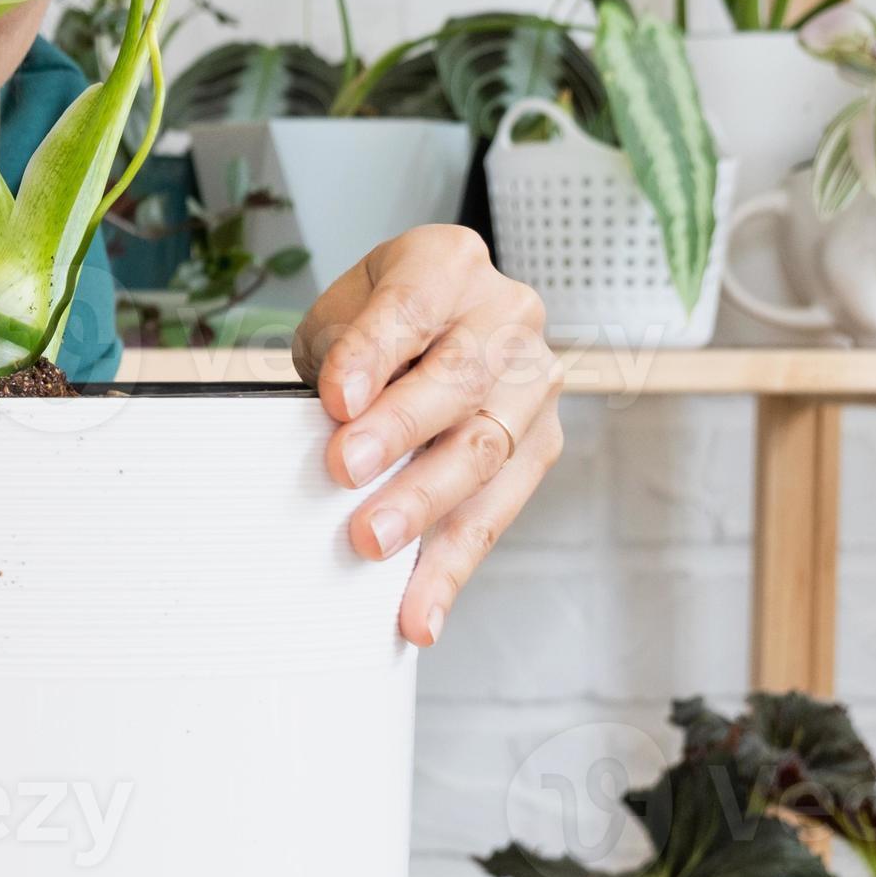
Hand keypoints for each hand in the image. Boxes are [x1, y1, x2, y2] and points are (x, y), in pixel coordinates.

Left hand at [291, 225, 562, 647]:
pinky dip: (450, 567)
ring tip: (371, 546)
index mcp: (449, 264)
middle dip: (401, 429)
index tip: (335, 398)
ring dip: (425, 505)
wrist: (428, 334)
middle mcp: (507, 317)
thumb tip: (335, 424)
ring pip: (485, 450)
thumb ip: (339, 357)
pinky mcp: (539, 447)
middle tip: (345, 469)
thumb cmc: (376, 324)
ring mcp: (534, 383)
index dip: (375, 352)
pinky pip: (493, 512)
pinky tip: (419, 612)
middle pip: (460, 379)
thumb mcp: (341, 316)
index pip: (413, 307)